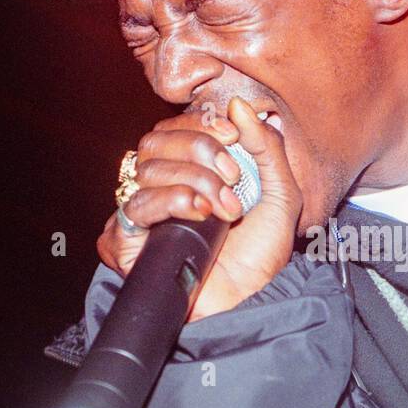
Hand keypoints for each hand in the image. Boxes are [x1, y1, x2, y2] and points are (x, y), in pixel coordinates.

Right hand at [98, 97, 301, 319]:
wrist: (251, 303)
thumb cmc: (262, 256)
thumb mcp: (281, 195)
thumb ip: (266, 147)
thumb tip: (238, 104)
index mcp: (191, 170)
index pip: (176, 125)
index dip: (202, 123)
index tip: (234, 137)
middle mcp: (161, 187)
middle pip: (155, 140)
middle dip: (201, 150)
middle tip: (234, 179)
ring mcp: (142, 214)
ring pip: (146, 168)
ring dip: (195, 181)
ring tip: (227, 209)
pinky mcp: (126, 241)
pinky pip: (134, 205)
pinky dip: (171, 201)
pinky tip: (200, 216)